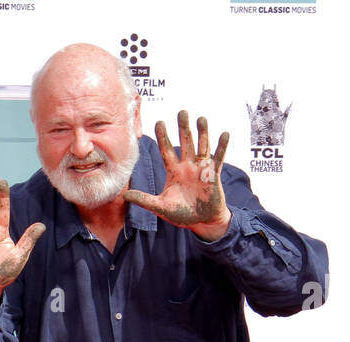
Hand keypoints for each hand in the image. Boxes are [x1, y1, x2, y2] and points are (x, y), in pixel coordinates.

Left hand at [123, 110, 230, 240]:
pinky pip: (218, 158)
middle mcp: (187, 167)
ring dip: (202, 133)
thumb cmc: (182, 214)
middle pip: (185, 143)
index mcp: (174, 172)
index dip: (163, 137)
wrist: (202, 221)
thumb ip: (144, 200)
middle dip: (183, 128)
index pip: (167, 150)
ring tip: (201, 118)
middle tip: (182, 111)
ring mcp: (201, 169)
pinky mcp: (213, 174)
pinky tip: (224, 134)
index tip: (159, 122)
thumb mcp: (161, 207)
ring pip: (202, 146)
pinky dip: (221, 147)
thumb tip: (125, 196)